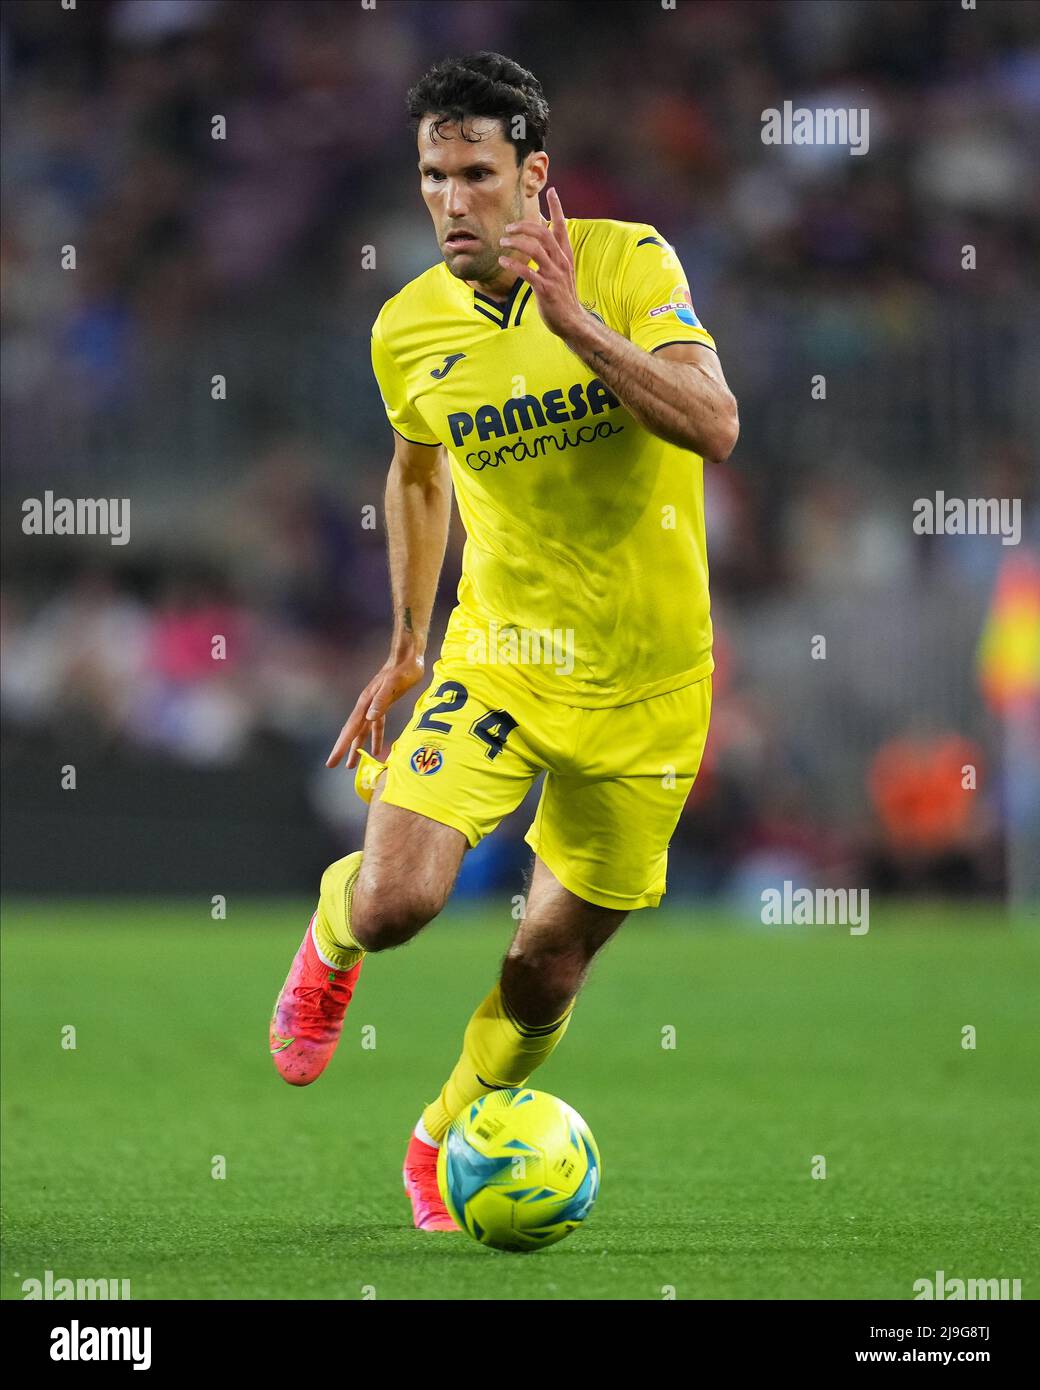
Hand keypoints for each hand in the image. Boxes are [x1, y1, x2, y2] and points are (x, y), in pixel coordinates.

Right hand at [326, 652, 424, 769]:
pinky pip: (375, 726)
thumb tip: (369, 718)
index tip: (332, 760)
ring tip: (351, 764)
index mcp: (365, 702)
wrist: (408, 657)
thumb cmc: (403, 669)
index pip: (351, 729)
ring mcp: (373, 706)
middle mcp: (366, 706)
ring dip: (357, 747)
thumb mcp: (393, 685)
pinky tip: (375, 749)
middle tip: (332, 765)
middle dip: (342, 749)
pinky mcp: (383, 705)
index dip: (341, 746)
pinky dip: (374, 738)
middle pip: (351, 732)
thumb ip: (382, 701)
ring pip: (362, 731)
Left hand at [498, 187, 583, 340]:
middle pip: (544, 233)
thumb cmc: (563, 297)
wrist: (573, 322)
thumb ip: (553, 256)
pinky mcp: (545, 289)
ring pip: (535, 249)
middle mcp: (561, 262)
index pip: (562, 227)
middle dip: (525, 226)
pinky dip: (513, 264)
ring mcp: (554, 275)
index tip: (553, 191)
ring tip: (503, 241)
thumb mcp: (562, 272)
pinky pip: (528, 272)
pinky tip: (503, 262)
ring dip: (516, 242)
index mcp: (565, 256)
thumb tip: (541, 242)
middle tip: (509, 226)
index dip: (557, 208)